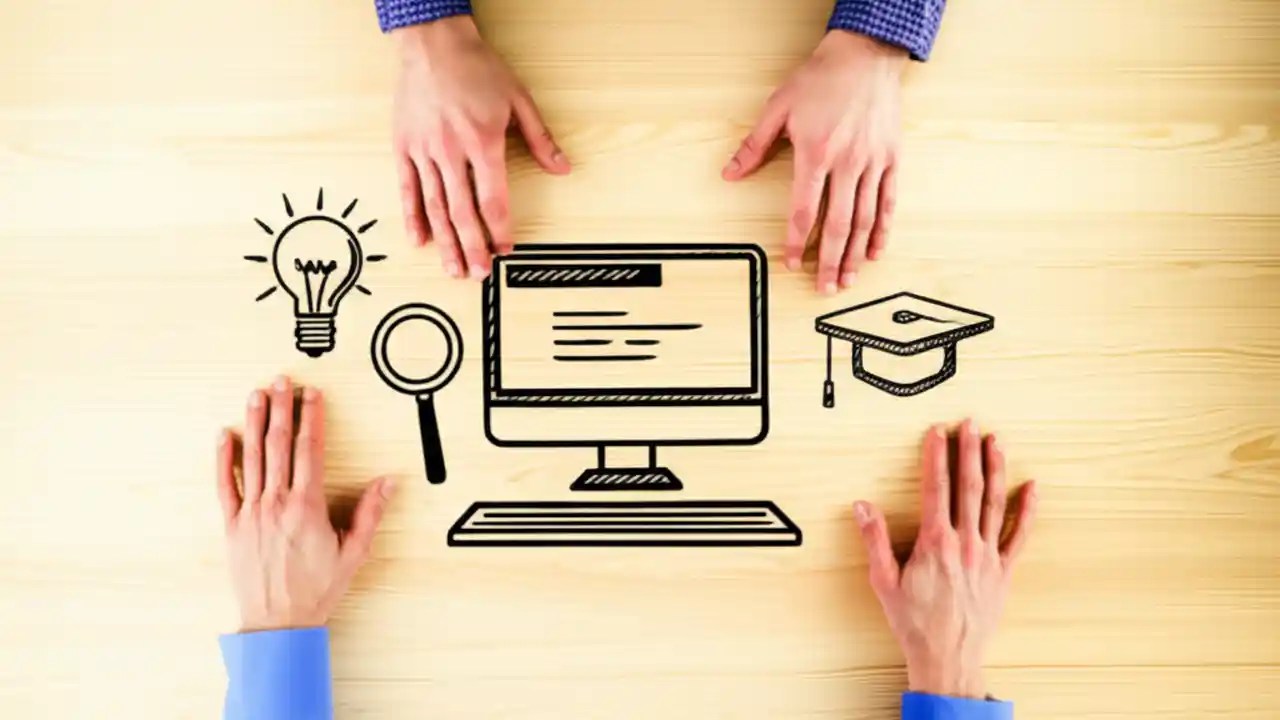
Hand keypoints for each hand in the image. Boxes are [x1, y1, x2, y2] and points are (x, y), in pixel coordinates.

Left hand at [216, 376, 394, 632]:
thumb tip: (388, 481)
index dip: (311, 419)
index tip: (312, 396)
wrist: (278, 624)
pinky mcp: (232, 526)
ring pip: (251, 458)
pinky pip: (225, 486)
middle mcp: (277, 503)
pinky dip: (223, 459)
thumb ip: (369, 513)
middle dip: (281, 410)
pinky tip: (224, 436)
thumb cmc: (317, 590)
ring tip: (256, 395)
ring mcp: (251, 513)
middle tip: (282, 381)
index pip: (309, 450)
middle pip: (278, 445)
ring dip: (253, 424)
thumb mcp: (354, 553)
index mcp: (307, 506)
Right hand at [392, 16, 569, 279]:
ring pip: (435, 206)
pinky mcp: (403, 147)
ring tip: (453, 269)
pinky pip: (407, 188)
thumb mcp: (518, 99)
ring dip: (446, 241)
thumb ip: (541, 138)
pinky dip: (412, 216)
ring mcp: (424, 151)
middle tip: (479, 274)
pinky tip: (419, 240)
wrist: (433, 43)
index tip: (505, 249)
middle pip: (462, 210)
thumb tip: (563, 167)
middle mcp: (451, 151)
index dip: (499, 228)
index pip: (492, 198)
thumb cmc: (476, 68)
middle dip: (472, 246)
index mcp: (482, 141)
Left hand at [724, 31, 904, 293]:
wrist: (865, 55)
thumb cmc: (820, 80)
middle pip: (838, 225)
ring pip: (864, 219)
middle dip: (830, 261)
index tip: (792, 263)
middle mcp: (847, 164)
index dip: (797, 242)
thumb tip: (730, 174)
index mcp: (816, 154)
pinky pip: (887, 201)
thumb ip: (754, 146)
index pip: (804, 211)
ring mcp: (872, 163)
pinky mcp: (891, 158)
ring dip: (855, 254)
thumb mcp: (778, 108)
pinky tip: (874, 251)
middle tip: (824, 288)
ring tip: (847, 280)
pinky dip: (881, 229)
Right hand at [853, 420, 1038, 697]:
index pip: (936, 488)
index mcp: (935, 543)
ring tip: (995, 442)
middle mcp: (965, 544)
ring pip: (994, 503)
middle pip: (968, 487)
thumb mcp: (884, 582)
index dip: (936, 456)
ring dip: (996, 469)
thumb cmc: (913, 622)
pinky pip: (1018, 535)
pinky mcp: (1003, 571)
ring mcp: (988, 556)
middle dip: (968, 451)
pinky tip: (1031, 487)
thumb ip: (874, 540)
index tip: (937, 432)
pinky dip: (1026, 510)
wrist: (948, 658)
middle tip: (969, 424)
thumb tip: (862, 506)